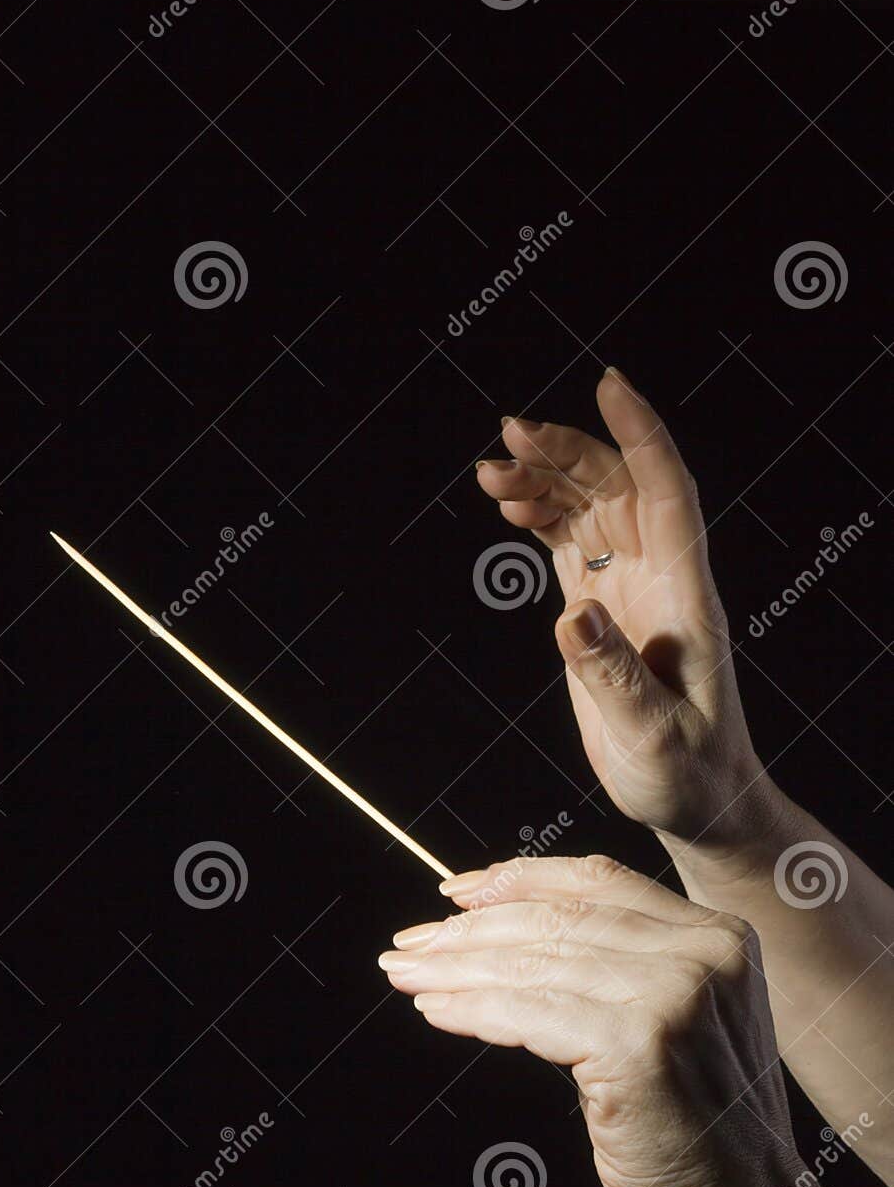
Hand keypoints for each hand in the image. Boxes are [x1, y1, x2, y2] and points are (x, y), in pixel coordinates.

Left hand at [381, 854, 810, 1186]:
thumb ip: (624, 966)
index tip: (456, 894)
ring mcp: (673, 995)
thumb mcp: (677, 1022)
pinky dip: (473, 1008)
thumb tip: (506, 925)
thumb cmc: (697, 1132)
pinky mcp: (637, 1044)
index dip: (517, 880)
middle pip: (557, 919)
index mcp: (718, 935)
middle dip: (469, 930)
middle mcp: (703, 953)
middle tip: (409, 944)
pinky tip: (437, 1009)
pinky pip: (529, 1012)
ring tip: (406, 974)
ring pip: (534, 964)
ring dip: (455, 968)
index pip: (597, 882)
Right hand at [476, 369, 768, 845]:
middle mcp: (661, 580)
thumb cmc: (688, 774)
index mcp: (686, 597)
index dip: (642, 437)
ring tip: (490, 475)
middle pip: (617, 487)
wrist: (697, 799)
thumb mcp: (655, 736)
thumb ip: (614, 676)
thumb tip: (572, 616)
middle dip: (566, 450)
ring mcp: (631, 589)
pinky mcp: (601, 610)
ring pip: (589, 507)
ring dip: (544, 479)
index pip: (668, 495)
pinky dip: (540, 515)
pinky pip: (571, 542)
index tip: (609, 386)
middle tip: (508, 434)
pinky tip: (508, 505)